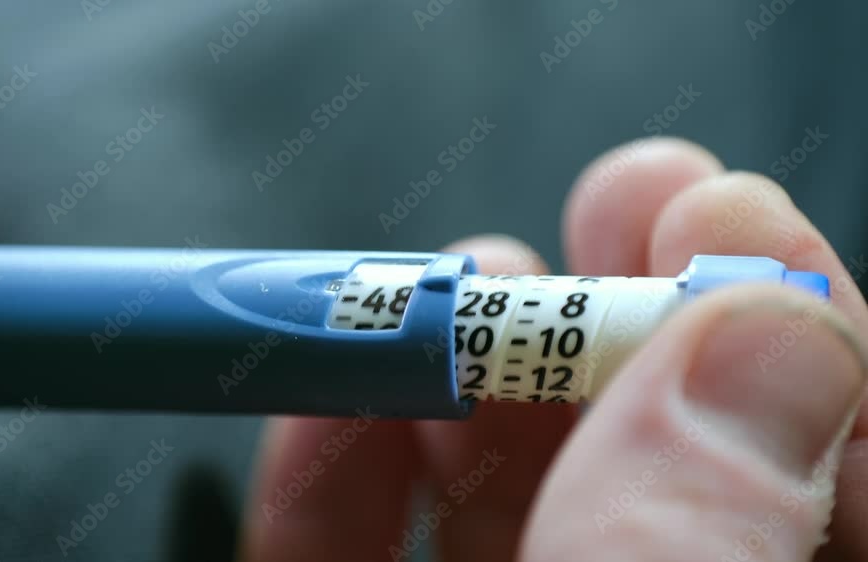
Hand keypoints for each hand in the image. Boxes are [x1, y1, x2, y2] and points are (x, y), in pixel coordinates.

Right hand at [241, 137, 867, 561]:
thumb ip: (687, 546)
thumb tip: (763, 336)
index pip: (842, 478)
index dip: (799, 333)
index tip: (715, 214)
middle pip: (659, 466)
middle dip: (616, 323)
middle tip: (607, 208)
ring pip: (509, 502)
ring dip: (464, 380)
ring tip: (439, 300)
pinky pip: (354, 560)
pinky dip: (326, 476)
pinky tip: (318, 409)